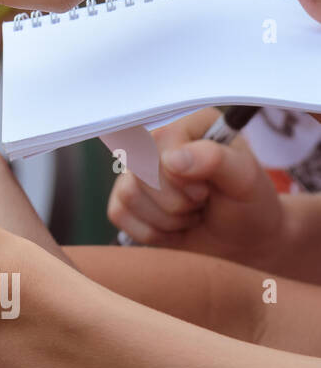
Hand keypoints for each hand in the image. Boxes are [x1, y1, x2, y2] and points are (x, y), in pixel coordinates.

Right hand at [107, 108, 285, 271]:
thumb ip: (217, 160)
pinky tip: (174, 227)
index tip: (207, 189)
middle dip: (176, 201)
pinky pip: (119, 214)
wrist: (241, 243)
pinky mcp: (123, 199)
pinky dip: (152, 232)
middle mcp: (156, 142)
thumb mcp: (246, 181)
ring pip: (128, 194)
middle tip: (202, 202)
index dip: (180, 174)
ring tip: (192, 214)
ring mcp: (135, 171)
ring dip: (168, 219)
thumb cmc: (248, 206)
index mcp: (189, 124)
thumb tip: (173, 158)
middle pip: (140, 169)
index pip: (160, 139)